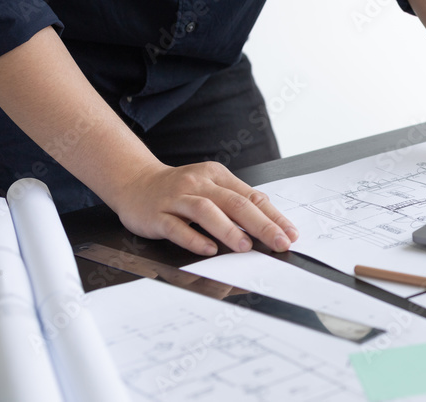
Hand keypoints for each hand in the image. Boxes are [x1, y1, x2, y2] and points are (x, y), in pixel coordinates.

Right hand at [110, 161, 299, 255]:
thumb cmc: (179, 189)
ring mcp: (177, 198)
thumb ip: (236, 201)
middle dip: (261, 225)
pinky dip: (195, 239)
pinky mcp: (157, 214)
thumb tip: (270, 220)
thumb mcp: (211, 186)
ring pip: (206, 211)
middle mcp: (199, 184)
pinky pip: (177, 227)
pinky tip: (209, 249)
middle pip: (235, 203)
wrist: (134, 181)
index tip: (290, 234)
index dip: (273, 216)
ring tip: (246, 247)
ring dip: (229, 230)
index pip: (252, 196)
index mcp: (217, 176)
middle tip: (279, 243)